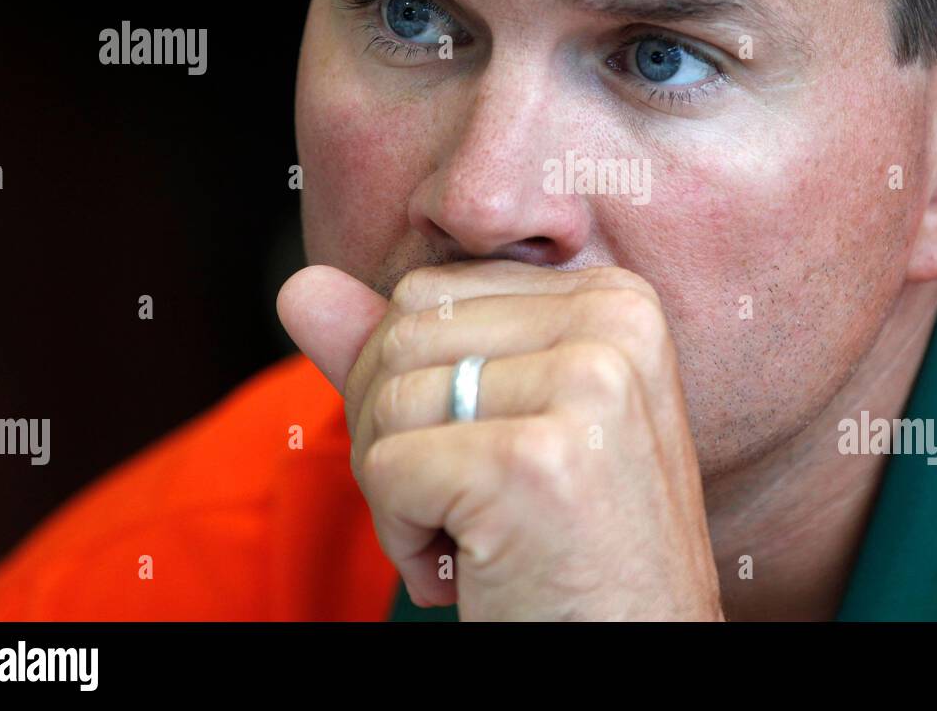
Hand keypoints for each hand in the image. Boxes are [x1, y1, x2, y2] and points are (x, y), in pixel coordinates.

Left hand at [277, 260, 723, 620]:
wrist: (636, 649)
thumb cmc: (573, 546)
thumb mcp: (498, 424)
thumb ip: (405, 349)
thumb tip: (300, 286)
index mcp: (614, 299)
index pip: (429, 293)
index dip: (414, 386)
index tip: (478, 456)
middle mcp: (612, 323)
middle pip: (402, 335)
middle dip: (395, 434)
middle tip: (465, 508)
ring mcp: (583, 386)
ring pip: (389, 400)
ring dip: (399, 493)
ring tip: (474, 537)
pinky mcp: (534, 463)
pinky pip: (387, 470)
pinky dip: (403, 538)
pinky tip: (471, 570)